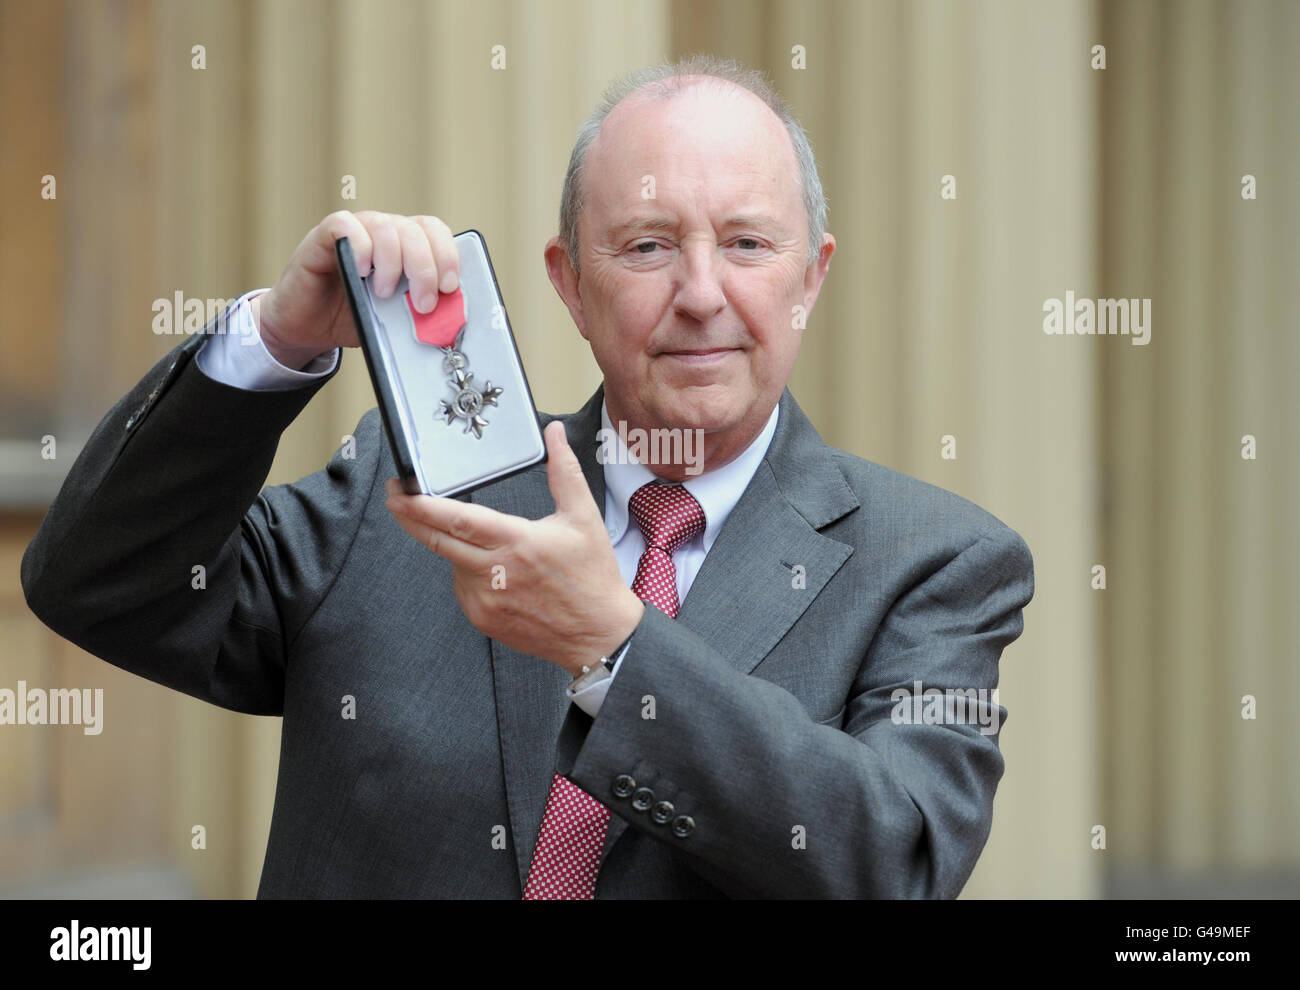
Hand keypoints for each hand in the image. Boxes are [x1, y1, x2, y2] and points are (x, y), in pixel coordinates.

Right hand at [251, 210, 461, 366]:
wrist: (309, 328)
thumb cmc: (354, 317)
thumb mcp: (396, 316)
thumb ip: (419, 307)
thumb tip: (449, 314)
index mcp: (405, 246)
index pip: (434, 231)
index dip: (446, 254)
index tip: (448, 286)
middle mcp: (382, 232)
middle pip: (415, 230)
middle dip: (425, 268)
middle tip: (423, 303)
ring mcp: (354, 230)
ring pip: (385, 226)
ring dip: (393, 262)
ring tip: (384, 292)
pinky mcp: (323, 236)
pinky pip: (345, 225)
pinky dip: (360, 246)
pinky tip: (361, 271)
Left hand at [384, 421, 644, 676]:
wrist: (598, 634)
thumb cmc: (592, 575)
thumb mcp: (583, 517)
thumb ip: (564, 471)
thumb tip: (555, 434)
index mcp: (518, 542)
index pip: (459, 519)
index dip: (423, 506)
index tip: (401, 491)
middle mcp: (495, 572)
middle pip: (438, 541)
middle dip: (411, 518)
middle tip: (396, 499)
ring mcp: (486, 599)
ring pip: (453, 562)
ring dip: (457, 547)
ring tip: (494, 547)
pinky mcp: (483, 619)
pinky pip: (463, 587)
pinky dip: (470, 573)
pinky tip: (499, 573)